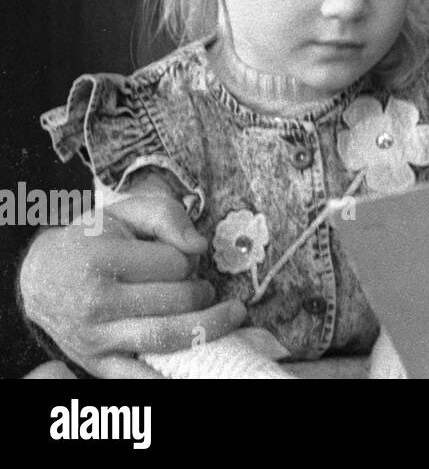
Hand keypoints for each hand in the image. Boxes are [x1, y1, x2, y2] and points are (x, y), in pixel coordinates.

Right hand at [18, 195, 245, 377]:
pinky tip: (205, 367)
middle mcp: (95, 304)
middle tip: (200, 284)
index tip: (178, 257)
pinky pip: (140, 378)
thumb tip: (199, 245)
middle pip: (178, 300)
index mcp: (99, 261)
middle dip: (201, 289)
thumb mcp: (125, 212)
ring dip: (208, 325)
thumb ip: (166, 216)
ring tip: (229, 314)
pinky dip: (173, 377)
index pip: (175, 264)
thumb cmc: (90, 239)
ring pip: (169, 336)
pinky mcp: (97, 364)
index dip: (188, 258)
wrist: (39, 277)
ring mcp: (95, 339)